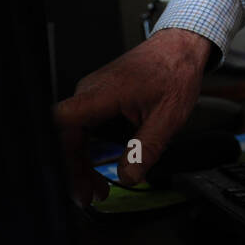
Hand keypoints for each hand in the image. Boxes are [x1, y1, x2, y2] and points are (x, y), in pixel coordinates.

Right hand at [54, 27, 212, 203]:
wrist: (180, 48)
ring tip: (97, 189)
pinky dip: (89, 150)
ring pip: (73, 134)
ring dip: (82, 163)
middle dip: (75, 170)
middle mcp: (90, 91)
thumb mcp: (167, 117)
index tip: (76, 181)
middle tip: (90, 196)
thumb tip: (128, 176)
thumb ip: (146, 149)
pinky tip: (99, 167)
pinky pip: (84, 128)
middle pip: (65, 135)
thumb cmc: (174, 71)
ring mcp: (91, 94)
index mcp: (102, 93)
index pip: (64, 124)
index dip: (65, 156)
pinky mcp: (97, 98)